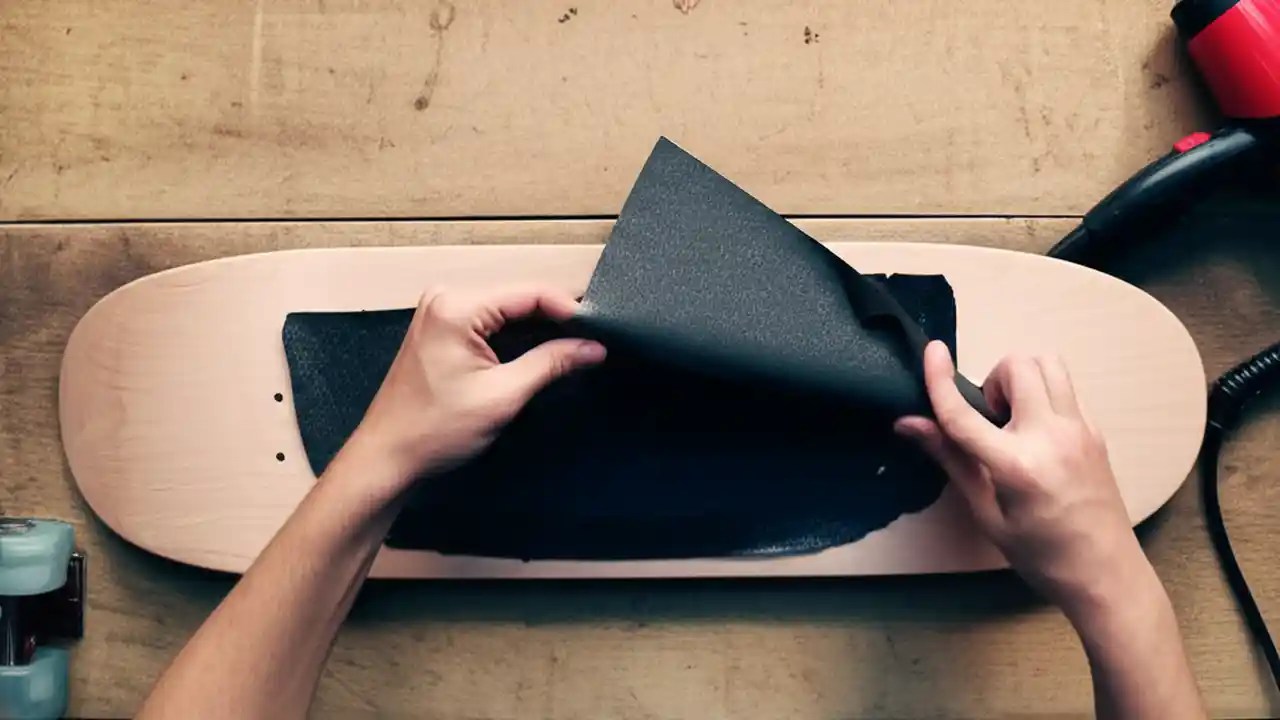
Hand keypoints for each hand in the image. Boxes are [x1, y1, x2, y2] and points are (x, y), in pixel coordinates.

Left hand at [342, 287, 605, 497]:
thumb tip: (592, 347)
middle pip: (520, 298)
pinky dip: (518, 337)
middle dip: (558, 320)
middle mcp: (446, 299)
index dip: (571, 310)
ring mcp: (442, 312)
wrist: (387, 457)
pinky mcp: (443, 329)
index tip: (601, 331)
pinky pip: (492, 322)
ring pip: (509, 311)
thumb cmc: (432, 431)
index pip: (530, 293)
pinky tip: (543, 353)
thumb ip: (551, 363)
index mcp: (456, 307)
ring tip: (577, 348)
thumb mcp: (503, 396)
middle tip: (594, 341)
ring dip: (540, 330)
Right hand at [894, 341, 1146, 620]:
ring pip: (1049, 363)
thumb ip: (951, 459)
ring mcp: (1080, 429)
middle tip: (990, 420)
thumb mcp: (986, 513)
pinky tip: (1037, 434)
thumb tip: (909, 423)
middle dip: (993, 381)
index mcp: (1017, 465)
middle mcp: (1052, 436)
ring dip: (1022, 378)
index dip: (941, 379)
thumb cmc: (1040, 555)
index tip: (931, 350)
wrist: (1106, 573)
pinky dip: (1043, 395)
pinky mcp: (1096, 430)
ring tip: (1013, 419)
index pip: (965, 412)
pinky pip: (1066, 388)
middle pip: (1018, 365)